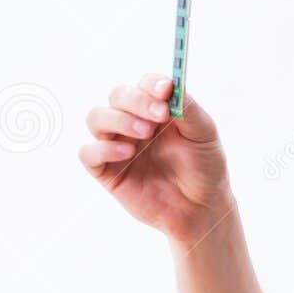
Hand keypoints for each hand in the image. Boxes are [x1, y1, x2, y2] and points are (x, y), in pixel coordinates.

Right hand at [79, 73, 233, 242]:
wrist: (202, 208)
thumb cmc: (205, 168)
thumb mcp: (205, 134)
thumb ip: (188, 109)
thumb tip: (171, 84)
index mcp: (157, 109)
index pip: (144, 84)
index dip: (151, 84)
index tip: (166, 90)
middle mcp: (134, 122)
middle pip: (117, 95)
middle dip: (136, 101)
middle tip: (159, 116)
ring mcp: (118, 145)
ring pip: (96, 118)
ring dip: (118, 120)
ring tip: (145, 134)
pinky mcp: (107, 170)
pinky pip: (88, 152)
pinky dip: (103, 148)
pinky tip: (127, 153)